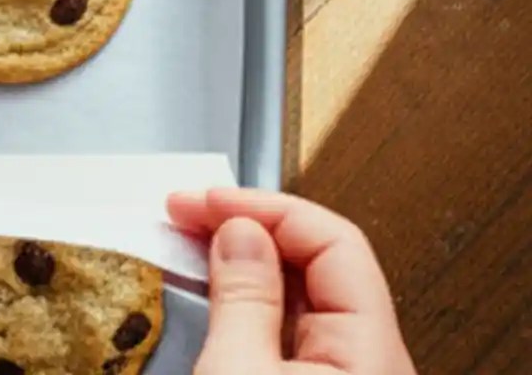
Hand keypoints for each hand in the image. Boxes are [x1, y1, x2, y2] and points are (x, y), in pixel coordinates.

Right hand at [168, 188, 416, 374]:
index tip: (209, 200)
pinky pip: (281, 337)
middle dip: (250, 230)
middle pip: (317, 267)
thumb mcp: (235, 374)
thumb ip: (242, 300)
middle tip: (187, 214)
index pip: (334, 243)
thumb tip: (240, 233)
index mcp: (371, 354)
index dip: (268, 210)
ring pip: (296, 302)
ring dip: (241, 267)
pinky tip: (208, 299)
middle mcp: (366, 366)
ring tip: (187, 248)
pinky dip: (242, 307)